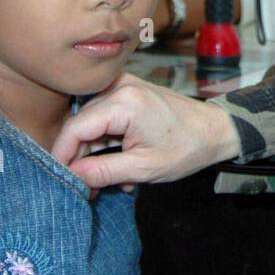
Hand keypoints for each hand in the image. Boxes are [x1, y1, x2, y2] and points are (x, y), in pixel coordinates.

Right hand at [50, 73, 242, 193]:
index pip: (75, 128)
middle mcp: (119, 86)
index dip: (62, 155)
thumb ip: (102, 171)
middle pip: (81, 125)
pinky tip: (120, 162)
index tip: (59, 179)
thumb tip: (71, 176)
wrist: (214, 130)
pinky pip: (104, 117)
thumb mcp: (143, 168)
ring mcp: (123, 85)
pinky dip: (107, 141)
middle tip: (90, 188)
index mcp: (124, 102)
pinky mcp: (128, 91)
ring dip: (96, 153)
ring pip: (91, 123)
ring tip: (113, 180)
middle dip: (81, 158)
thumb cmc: (186, 148)